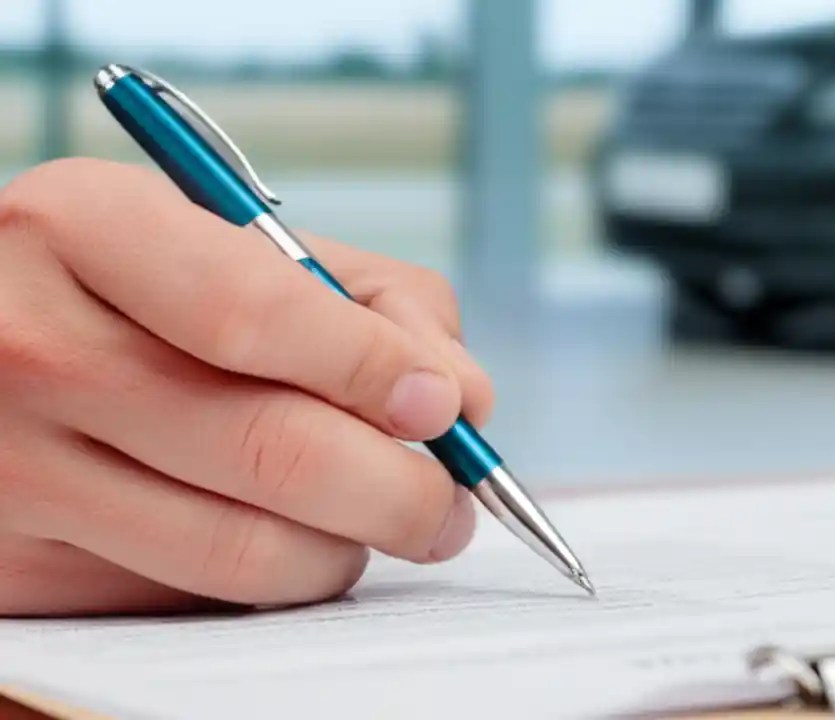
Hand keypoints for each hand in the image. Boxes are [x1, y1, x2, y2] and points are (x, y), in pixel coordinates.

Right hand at [0, 159, 493, 615]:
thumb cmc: (140, 282)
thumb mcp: (234, 237)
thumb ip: (368, 300)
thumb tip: (460, 398)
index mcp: (84, 228)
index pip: (255, 317)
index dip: (374, 371)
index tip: (445, 407)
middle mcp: (31, 348)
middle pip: (271, 452)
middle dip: (404, 491)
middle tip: (450, 503)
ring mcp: (13, 468)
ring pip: (243, 551)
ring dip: (349, 548)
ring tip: (382, 520)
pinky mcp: (19, 563)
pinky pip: (194, 595)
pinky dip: (274, 576)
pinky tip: (286, 533)